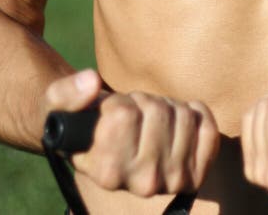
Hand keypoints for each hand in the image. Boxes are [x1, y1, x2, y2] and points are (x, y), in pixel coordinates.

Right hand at [42, 70, 219, 196]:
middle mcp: (142, 184)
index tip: (109, 113)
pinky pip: (208, 127)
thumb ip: (66, 93)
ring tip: (149, 121)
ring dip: (167, 107)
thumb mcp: (59, 106)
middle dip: (143, 102)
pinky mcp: (196, 174)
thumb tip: (90, 82)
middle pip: (158, 111)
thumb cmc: (80, 125)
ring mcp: (172, 182)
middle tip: (132, 115)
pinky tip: (176, 119)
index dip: (117, 102)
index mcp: (107, 173)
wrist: (109, 152)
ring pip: (184, 115)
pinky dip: (195, 113)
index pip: (125, 113)